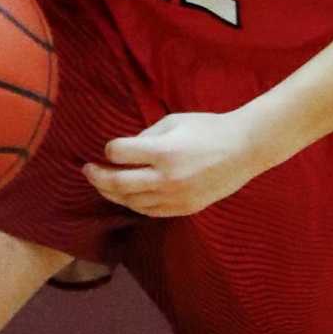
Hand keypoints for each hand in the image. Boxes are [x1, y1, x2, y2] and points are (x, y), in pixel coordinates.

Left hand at [82, 112, 263, 217]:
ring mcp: (177, 197)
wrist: (245, 149)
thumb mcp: (172, 122)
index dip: (110, 149)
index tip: (109, 148)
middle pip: (119, 183)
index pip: (119, 154)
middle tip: (87, 170)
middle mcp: (168, 178)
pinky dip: (134, 204)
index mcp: (164, 152)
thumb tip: (121, 151)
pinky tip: (125, 196)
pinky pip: (150, 211)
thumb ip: (144, 137)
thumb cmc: (207, 128)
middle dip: (97, 177)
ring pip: (132, 202)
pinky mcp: (186, 208)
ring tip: (102, 184)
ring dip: (112, 193)